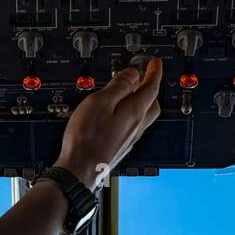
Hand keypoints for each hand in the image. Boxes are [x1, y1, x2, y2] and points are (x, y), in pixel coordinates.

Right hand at [54, 57, 163, 188]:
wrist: (78, 171)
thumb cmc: (87, 139)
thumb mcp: (100, 102)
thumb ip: (118, 86)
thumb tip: (133, 75)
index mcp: (135, 112)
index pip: (151, 87)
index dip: (155, 72)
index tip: (155, 63)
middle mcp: (136, 127)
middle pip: (152, 104)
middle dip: (150, 88)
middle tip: (144, 77)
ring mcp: (128, 140)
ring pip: (142, 117)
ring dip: (140, 102)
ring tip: (128, 94)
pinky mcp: (119, 148)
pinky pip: (131, 127)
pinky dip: (129, 115)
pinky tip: (116, 115)